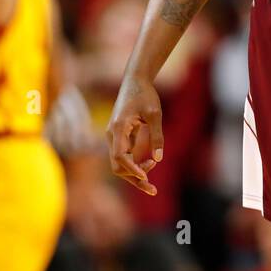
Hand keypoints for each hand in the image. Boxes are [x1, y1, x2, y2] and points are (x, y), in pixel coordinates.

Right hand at [106, 78, 163, 195]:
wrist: (135, 80)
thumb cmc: (145, 94)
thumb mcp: (155, 113)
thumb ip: (156, 136)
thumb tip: (159, 158)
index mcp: (118, 128)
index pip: (121, 157)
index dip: (133, 169)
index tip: (147, 176)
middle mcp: (112, 135)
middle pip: (117, 166)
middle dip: (134, 179)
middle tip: (153, 190)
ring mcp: (114, 137)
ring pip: (119, 164)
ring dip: (135, 173)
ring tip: (153, 181)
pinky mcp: (119, 137)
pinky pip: (124, 157)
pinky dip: (135, 164)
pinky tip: (151, 163)